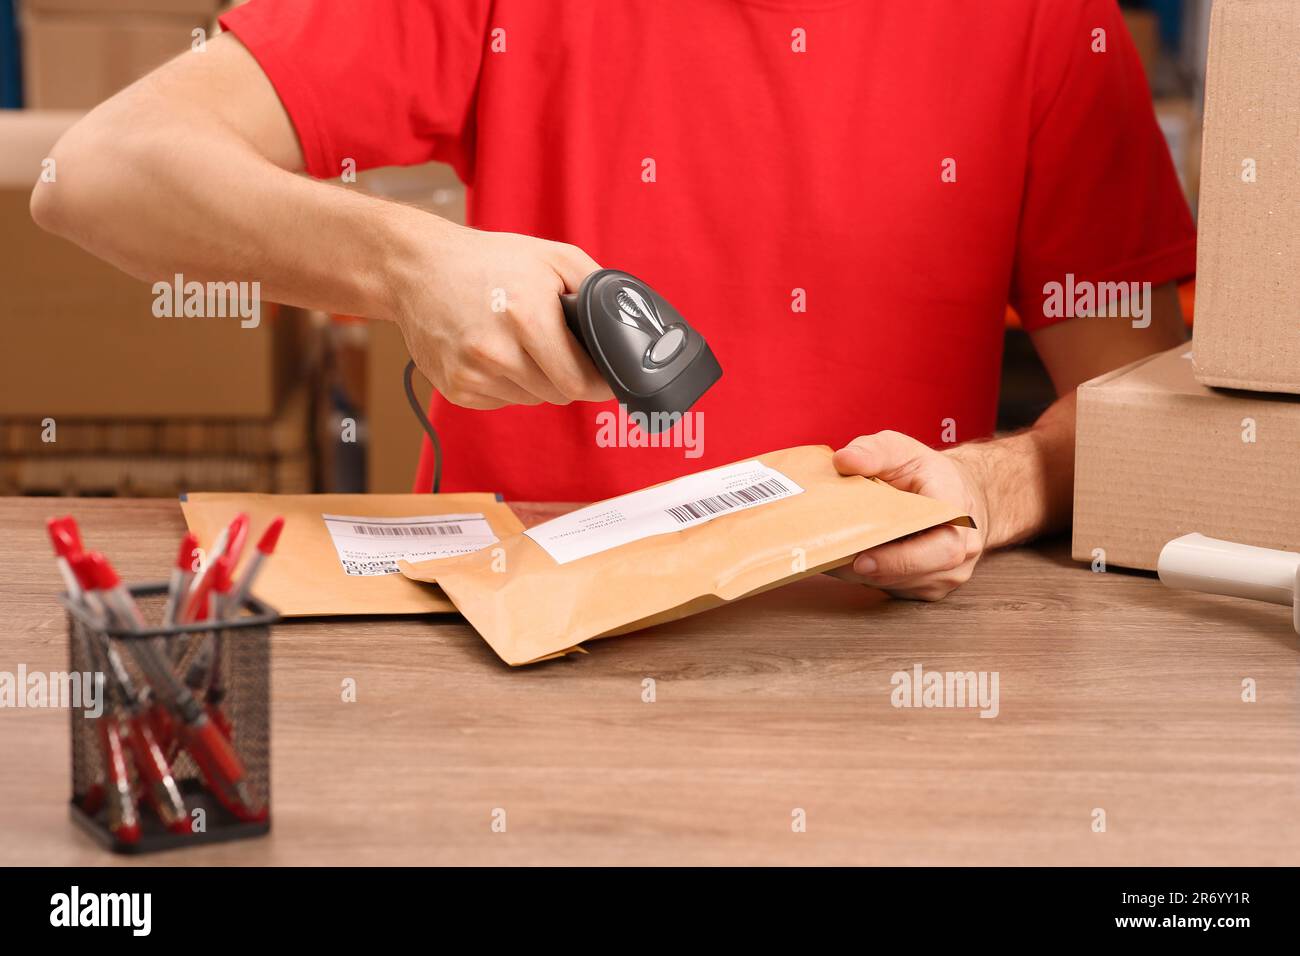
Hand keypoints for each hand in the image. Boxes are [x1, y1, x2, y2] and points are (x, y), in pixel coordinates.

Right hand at [394, 224, 614, 409]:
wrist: (416, 268)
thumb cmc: (490, 260)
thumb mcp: (554, 258)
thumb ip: (598, 289)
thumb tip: (627, 325)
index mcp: (527, 319)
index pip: (580, 383)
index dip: (599, 382)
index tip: (605, 376)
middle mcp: (496, 353)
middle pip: (559, 394)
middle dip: (568, 375)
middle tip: (558, 345)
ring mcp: (472, 375)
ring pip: (532, 399)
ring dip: (537, 379)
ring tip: (519, 341)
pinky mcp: (456, 390)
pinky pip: (503, 401)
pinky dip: (508, 383)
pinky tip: (495, 351)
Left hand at [830, 431, 989, 600]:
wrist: (955, 494)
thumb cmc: (927, 473)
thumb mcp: (903, 450)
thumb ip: (874, 451)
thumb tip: (844, 460)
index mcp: (959, 516)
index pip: (941, 549)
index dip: (900, 559)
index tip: (862, 559)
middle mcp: (960, 552)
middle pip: (912, 573)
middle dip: (868, 567)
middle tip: (832, 557)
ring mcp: (945, 575)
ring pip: (897, 584)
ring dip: (860, 573)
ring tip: (831, 551)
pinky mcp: (926, 587)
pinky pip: (893, 588)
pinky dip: (866, 576)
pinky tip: (847, 555)